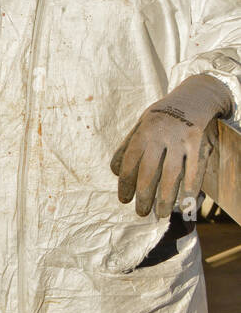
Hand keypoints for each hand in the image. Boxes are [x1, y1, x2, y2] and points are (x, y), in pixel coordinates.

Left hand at [111, 75, 232, 217]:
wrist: (192, 99)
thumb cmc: (160, 117)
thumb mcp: (141, 124)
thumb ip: (128, 146)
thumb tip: (115, 170)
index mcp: (143, 132)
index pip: (130, 162)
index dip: (125, 183)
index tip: (123, 199)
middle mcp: (160, 137)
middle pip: (149, 172)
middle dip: (143, 195)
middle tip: (140, 212)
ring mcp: (180, 141)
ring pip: (171, 175)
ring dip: (165, 197)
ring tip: (159, 214)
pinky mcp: (198, 145)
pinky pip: (194, 171)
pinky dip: (189, 189)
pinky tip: (184, 203)